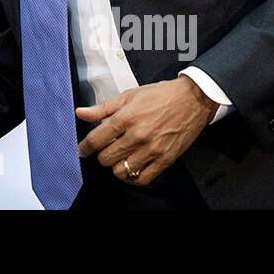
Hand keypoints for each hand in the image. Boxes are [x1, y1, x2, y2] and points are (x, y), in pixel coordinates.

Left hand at [74, 78, 217, 186]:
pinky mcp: (165, 160)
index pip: (96, 140)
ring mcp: (152, 150)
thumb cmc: (159, 95)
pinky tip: (132, 167)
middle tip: (106, 149)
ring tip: (119, 157)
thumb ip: (103, 108)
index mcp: (126, 117)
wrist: (192, 100)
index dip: (84, 147)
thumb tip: (80, 113)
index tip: (82, 150)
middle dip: (102, 155)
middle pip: (106, 158)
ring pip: (121, 171)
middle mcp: (138, 136)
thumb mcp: (128, 96)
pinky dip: (133, 177)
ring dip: (116, 166)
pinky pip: (142, 179)